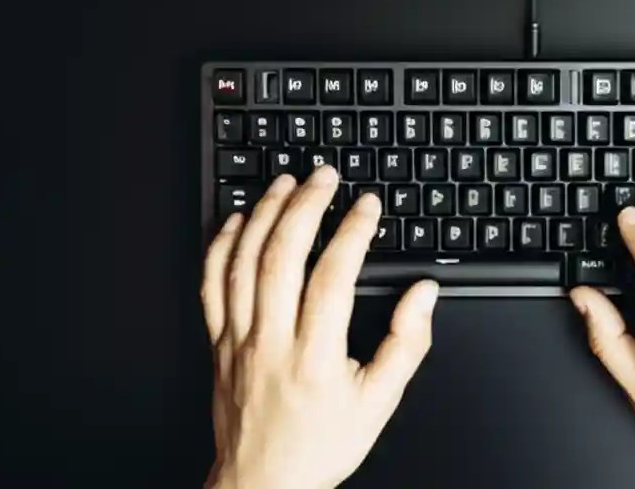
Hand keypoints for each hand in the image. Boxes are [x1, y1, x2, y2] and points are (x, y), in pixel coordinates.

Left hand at [201, 168, 438, 488]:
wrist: (262, 484)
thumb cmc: (319, 445)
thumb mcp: (380, 402)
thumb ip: (406, 344)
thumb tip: (422, 294)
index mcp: (315, 358)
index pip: (332, 278)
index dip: (352, 233)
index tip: (367, 206)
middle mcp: (271, 342)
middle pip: (281, 257)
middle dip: (306, 206)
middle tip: (325, 177)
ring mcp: (238, 340)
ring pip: (243, 263)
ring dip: (265, 214)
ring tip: (287, 183)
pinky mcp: (217, 343)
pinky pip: (211, 285)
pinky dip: (222, 246)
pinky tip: (239, 220)